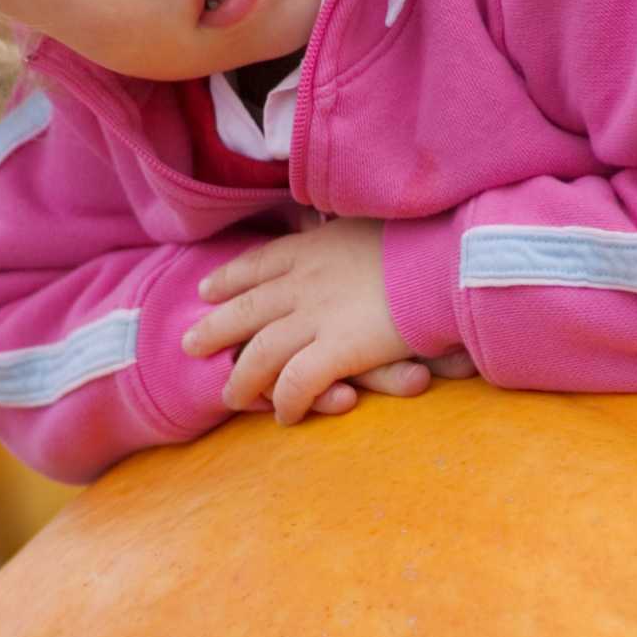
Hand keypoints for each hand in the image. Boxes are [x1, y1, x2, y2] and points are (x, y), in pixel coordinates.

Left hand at [183, 220, 471, 424]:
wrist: (446, 257)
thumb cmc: (424, 238)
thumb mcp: (376, 220)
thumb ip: (354, 234)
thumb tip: (349, 228)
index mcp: (313, 248)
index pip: (260, 264)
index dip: (230, 279)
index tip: (208, 290)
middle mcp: (304, 282)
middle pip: (245, 310)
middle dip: (215, 329)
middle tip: (190, 344)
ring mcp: (316, 317)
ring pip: (259, 353)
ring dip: (242, 379)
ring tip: (230, 397)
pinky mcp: (337, 350)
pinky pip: (297, 383)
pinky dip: (285, 402)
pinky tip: (284, 416)